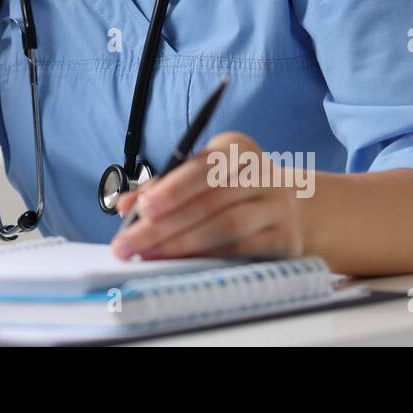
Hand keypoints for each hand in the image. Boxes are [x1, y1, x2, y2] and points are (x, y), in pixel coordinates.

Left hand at [110, 132, 308, 260]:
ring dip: (182, 244)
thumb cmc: (228, 192)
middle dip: (163, 226)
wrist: (287, 210)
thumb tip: (125, 206)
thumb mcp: (197, 179)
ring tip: (150, 255)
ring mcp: (279, 206)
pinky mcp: (287, 238)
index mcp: (236, 148)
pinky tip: (182, 264)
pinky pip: (243, 249)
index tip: (140, 210)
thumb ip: (160, 189)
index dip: (170, 190)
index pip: (201, 168)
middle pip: (209, 201)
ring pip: (226, 226)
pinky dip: (209, 257)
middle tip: (130, 244)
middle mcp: (262, 172)